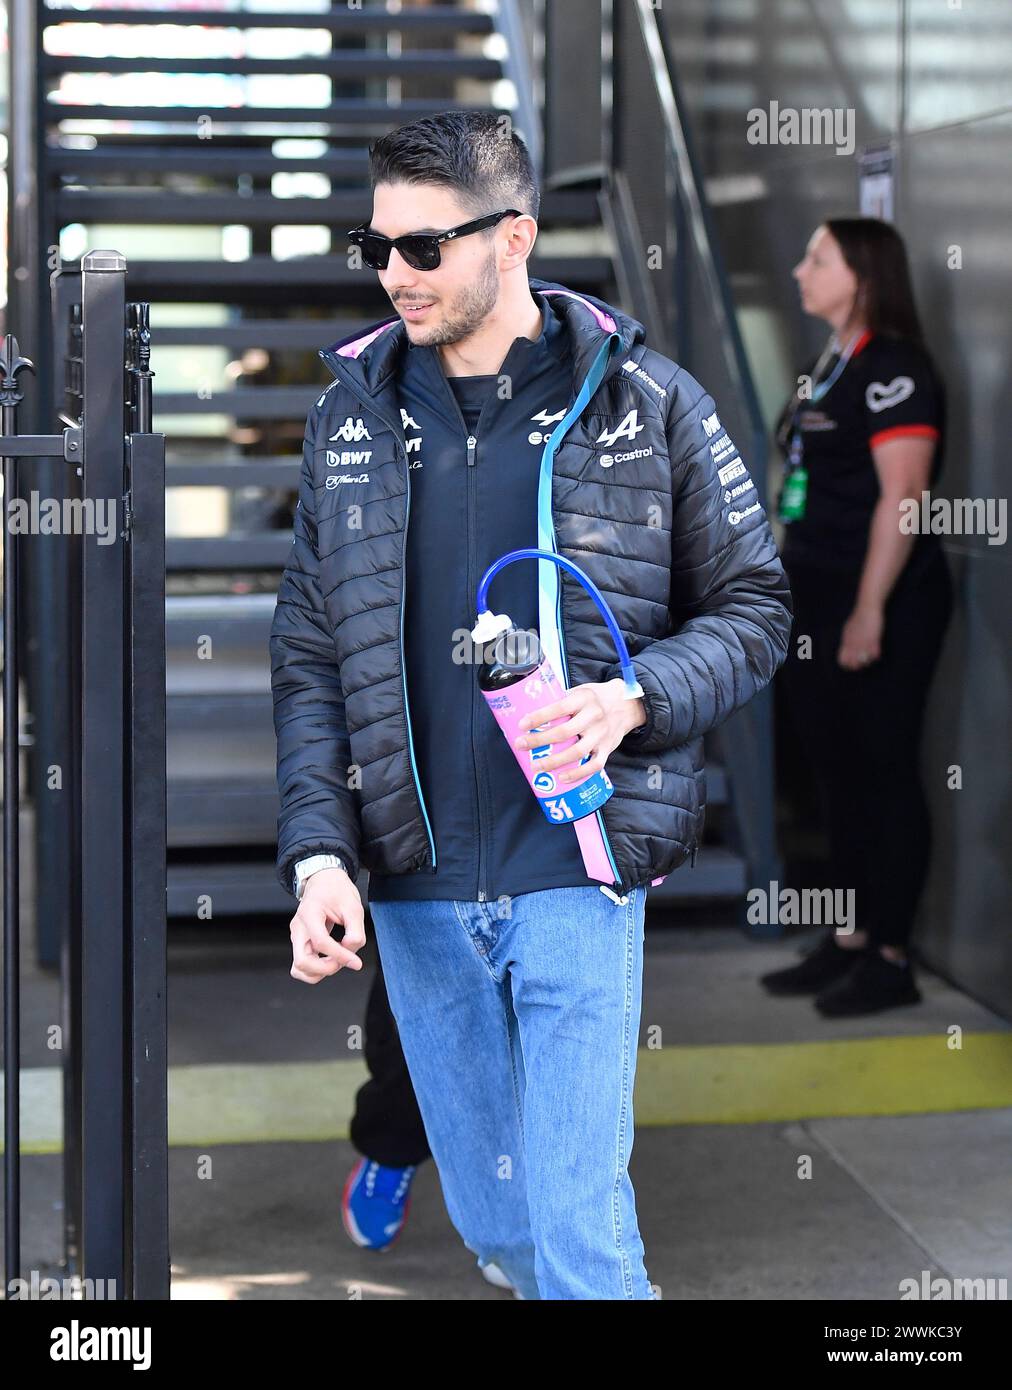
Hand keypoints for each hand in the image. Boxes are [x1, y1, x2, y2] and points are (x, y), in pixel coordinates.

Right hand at [289, 869, 366, 984]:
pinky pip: (303, 965)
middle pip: (302, 962)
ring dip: (319, 972)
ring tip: (337, 960)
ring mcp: (297, 936)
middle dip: (326, 968)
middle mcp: (298, 927)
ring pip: (299, 968)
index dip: (340, 955)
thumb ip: (355, 931)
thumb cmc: (337, 890)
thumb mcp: (354, 907)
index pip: (320, 942)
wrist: (324, 881)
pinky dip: (316, 969)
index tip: (356, 962)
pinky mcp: (301, 942)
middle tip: (344, 961)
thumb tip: (351, 950)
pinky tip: (331, 959)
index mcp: (309, 913)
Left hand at [513, 678, 646, 782]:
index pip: (559, 708)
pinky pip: (594, 765)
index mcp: (584, 699)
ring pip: (577, 752)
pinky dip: (578, 774)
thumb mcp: (581, 690)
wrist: (628, 704)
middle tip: (521, 745)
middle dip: (539, 740)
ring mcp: (602, 734)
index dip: (539, 717)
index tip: (522, 725)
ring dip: (554, 761)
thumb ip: (562, 700)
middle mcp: (594, 716)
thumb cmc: (596, 698)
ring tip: (536, 766)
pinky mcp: (608, 749)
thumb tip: (532, 711)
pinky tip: (562, 777)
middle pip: (564, 732)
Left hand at [837, 605, 883, 670]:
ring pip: (865, 661)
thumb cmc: (859, 617)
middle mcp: (853, 644)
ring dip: (869, 660)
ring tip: (870, 653)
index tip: (854, 663)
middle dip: (859, 665)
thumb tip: (846, 650)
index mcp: (845, 642)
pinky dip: (876, 654)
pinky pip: (875, 655)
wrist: (868, 608)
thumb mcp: (848, 629)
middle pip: (853, 664)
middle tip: (864, 660)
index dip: (848, 665)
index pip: (842, 661)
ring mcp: (863, 642)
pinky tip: (877, 648)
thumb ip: (847, 641)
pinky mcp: (873, 640)